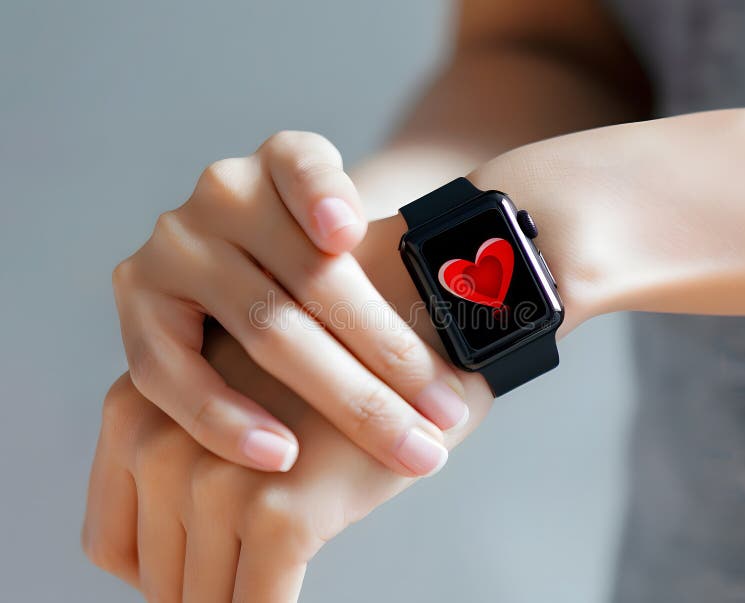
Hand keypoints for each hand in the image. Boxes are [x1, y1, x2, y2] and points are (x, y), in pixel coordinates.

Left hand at [83, 323, 492, 601]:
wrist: (416, 320)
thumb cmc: (337, 356)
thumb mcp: (237, 385)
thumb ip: (196, 448)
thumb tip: (191, 543)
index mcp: (139, 412)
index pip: (114, 543)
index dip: (157, 576)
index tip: (204, 576)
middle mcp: (159, 443)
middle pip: (157, 578)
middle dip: (206, 591)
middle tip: (249, 583)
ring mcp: (215, 476)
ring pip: (204, 599)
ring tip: (277, 587)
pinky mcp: (277, 507)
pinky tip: (294, 590)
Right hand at [113, 131, 468, 475]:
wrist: (249, 280)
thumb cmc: (326, 271)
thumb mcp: (358, 248)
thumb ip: (395, 262)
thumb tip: (484, 305)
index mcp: (279, 163)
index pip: (303, 163)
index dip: (323, 194)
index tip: (348, 233)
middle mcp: (221, 193)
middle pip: (312, 277)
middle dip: (390, 352)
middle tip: (448, 410)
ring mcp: (173, 246)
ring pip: (264, 328)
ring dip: (340, 395)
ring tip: (402, 444)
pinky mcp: (135, 305)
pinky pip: (172, 372)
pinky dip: (227, 417)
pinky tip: (281, 453)